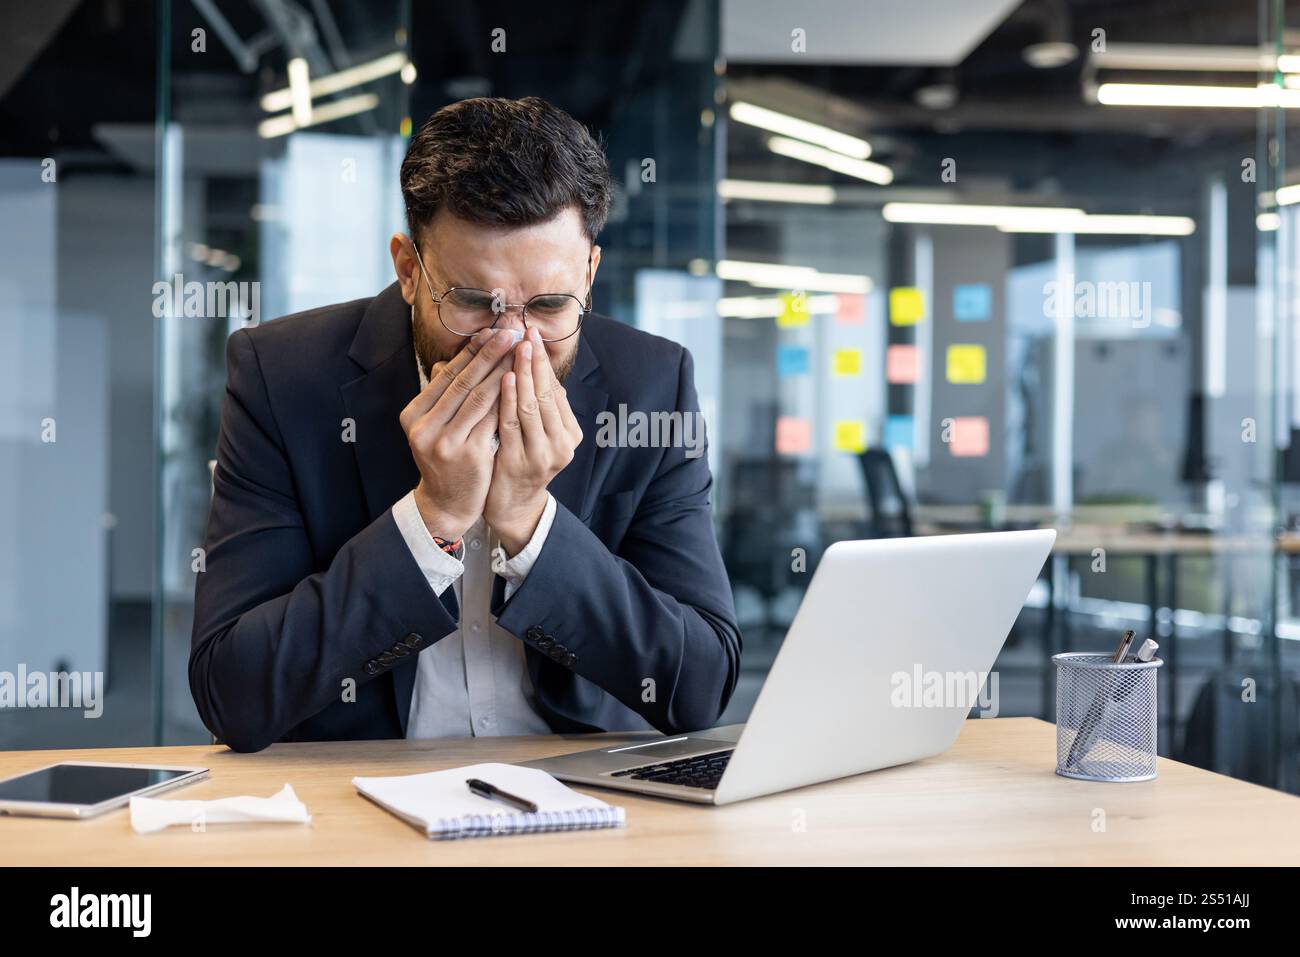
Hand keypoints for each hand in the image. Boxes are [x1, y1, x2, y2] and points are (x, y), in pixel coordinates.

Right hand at [400, 328, 517, 540]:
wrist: (447, 502)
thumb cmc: (445, 458)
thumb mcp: (435, 426)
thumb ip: (443, 395)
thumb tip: (453, 359)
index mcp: (413, 415)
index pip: (446, 376)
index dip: (470, 352)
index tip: (490, 331)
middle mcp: (424, 427)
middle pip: (463, 382)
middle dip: (489, 355)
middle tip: (510, 333)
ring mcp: (446, 442)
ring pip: (480, 398)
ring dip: (503, 372)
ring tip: (520, 353)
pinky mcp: (469, 454)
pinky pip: (493, 419)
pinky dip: (508, 399)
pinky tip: (523, 384)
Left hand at [486, 327, 583, 554]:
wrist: (511, 506)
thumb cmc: (520, 461)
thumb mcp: (537, 432)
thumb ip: (537, 404)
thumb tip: (534, 364)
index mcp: (570, 433)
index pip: (556, 390)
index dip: (544, 361)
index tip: (533, 334)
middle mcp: (563, 443)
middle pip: (547, 394)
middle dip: (536, 361)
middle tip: (526, 332)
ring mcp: (544, 454)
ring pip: (532, 406)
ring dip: (523, 374)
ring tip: (516, 348)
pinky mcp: (522, 462)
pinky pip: (513, 423)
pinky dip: (508, 398)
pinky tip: (503, 378)